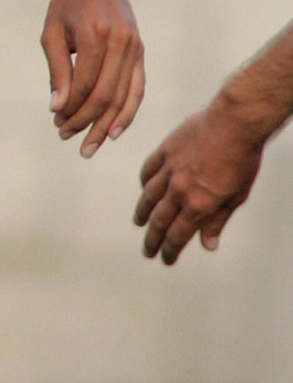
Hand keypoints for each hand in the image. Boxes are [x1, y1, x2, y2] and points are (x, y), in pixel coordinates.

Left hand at [42, 0, 144, 156]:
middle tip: (65, 137)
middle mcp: (120, 42)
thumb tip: (57, 108)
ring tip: (89, 146)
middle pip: (105, 95)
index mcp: (95, 35)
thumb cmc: (67, 5)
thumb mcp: (52, 34)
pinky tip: (114, 132)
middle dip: (85, 122)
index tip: (55, 122)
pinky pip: (137, 88)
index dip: (70, 109)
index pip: (85, 85)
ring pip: (123, 97)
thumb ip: (56, 71)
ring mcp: (134, 47)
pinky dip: (127, 112)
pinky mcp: (140, 51)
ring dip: (105, 125)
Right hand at [134, 101, 263, 263]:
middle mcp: (179, 191)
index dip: (170, 250)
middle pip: (159, 221)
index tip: (165, 259)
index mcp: (198, 205)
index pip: (178, 235)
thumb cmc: (242, 159)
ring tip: (139, 222)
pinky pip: (149, 170)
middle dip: (153, 239)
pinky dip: (145, 181)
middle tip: (148, 250)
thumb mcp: (236, 197)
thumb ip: (218, 221)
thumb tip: (208, 244)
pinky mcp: (165, 150)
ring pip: (149, 197)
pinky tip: (144, 187)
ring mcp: (169, 170)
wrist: (234, 123)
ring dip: (143, 213)